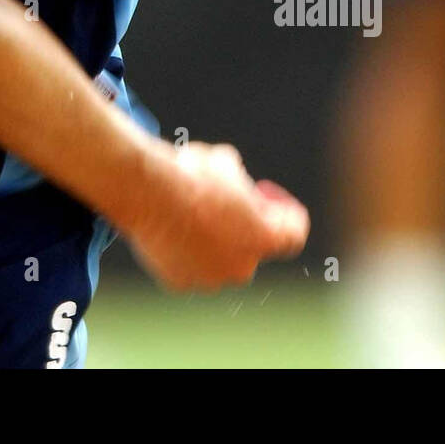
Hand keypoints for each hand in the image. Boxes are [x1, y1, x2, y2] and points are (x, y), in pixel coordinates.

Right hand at [123, 141, 309, 292]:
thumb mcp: (226, 161)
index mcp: (264, 238)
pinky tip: (170, 224)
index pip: (294, 233)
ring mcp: (209, 279)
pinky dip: (184, 249)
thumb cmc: (192, 174)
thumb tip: (233, 181)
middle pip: (252, 247)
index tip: (268, 196)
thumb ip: (239, 180)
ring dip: (212, 239)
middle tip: (223, 201)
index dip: (285, 211)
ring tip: (189, 209)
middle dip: (242, 225)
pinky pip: (188, 265)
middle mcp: (242, 267)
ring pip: (218, 259)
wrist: (150, 193)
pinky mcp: (179, 281)